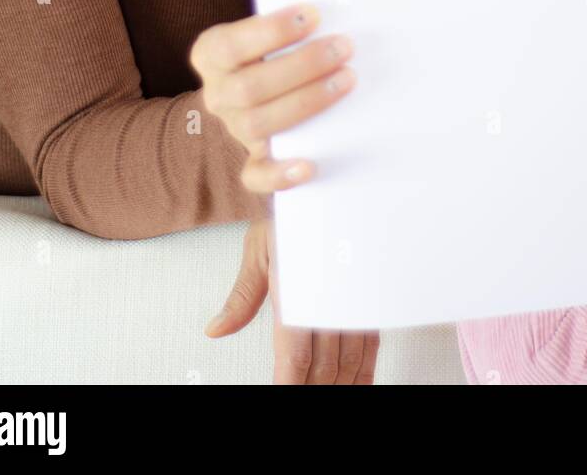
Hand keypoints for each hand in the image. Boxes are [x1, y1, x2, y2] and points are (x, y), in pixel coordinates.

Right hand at [191, 3, 355, 192]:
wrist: (253, 89)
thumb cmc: (269, 49)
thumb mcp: (263, 31)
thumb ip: (284, 27)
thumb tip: (330, 14)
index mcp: (211, 54)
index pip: (231, 45)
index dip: (272, 31)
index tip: (313, 15)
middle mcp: (217, 92)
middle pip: (250, 87)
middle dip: (302, 66)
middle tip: (343, 48)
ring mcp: (233, 127)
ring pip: (258, 124)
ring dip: (306, 102)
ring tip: (346, 80)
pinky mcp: (251, 158)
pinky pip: (256, 176)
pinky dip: (279, 175)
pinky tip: (308, 165)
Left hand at [205, 218, 379, 383]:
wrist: (330, 189)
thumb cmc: (294, 215)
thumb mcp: (259, 250)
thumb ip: (241, 298)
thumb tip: (216, 329)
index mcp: (297, 287)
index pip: (295, 356)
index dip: (290, 384)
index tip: (284, 392)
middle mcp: (329, 295)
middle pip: (324, 366)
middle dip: (316, 388)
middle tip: (305, 396)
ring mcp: (352, 299)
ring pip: (350, 360)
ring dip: (340, 383)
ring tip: (330, 393)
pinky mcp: (367, 299)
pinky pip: (370, 343)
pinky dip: (363, 369)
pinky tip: (356, 381)